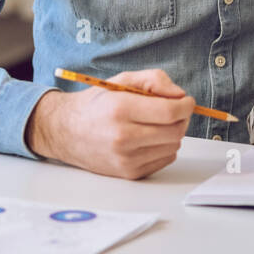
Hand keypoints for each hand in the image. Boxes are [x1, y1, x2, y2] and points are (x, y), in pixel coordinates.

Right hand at [26, 69, 193, 178]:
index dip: (186, 105)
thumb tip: (180, 95)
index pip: (170, 111)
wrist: (66, 132)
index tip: (186, 101)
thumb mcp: (121, 80)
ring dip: (173, 133)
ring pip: (173, 146)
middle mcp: (123, 137)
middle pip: (175, 131)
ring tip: (156, 124)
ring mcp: (126, 158)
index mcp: (121, 109)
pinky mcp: (129, 173)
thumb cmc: (96, 105)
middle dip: (181, 118)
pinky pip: (165, 160)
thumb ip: (154, 80)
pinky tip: (149, 138)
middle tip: (173, 110)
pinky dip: (164, 147)